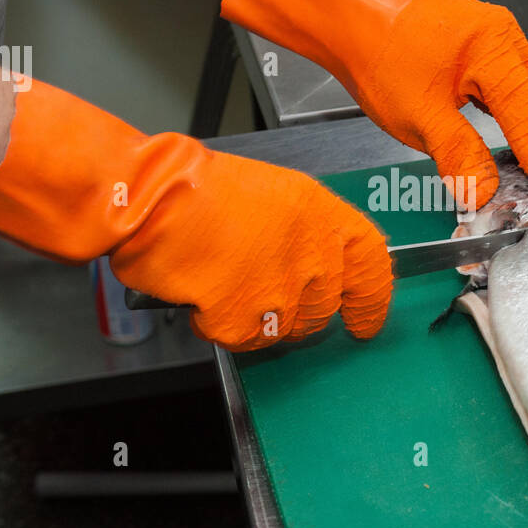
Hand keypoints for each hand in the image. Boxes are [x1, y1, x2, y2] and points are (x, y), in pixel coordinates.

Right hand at [0, 80, 390, 350]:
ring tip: (224, 278)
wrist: (155, 201)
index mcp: (324, 217)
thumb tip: (316, 262)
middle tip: (260, 286)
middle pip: (323, 308)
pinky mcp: (246, 321)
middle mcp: (312, 257)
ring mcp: (281, 294)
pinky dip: (221, 324)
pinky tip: (204, 292)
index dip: (372, 299)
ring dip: (257, 317)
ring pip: (284, 330)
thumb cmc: (203, 188)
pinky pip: (242, 339)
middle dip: (296, 307)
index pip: (372, 267)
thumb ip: (305, 230)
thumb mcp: (275, 193)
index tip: (365, 321)